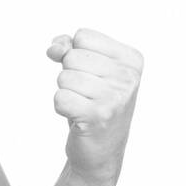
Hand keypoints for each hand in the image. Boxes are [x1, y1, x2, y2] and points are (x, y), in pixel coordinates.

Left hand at [46, 27, 142, 185]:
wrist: (100, 149)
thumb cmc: (91, 102)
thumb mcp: (84, 68)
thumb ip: (67, 47)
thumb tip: (54, 49)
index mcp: (131, 59)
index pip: (83, 36)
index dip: (74, 54)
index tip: (90, 74)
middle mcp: (129, 76)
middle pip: (71, 56)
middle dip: (69, 74)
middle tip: (86, 94)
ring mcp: (116, 96)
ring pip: (64, 77)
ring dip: (66, 92)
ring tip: (83, 105)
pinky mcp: (98, 115)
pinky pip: (59, 98)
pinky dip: (61, 107)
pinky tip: (78, 116)